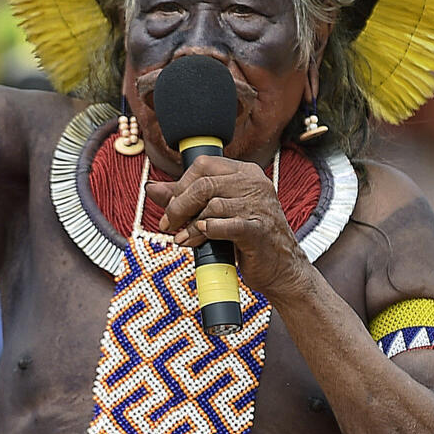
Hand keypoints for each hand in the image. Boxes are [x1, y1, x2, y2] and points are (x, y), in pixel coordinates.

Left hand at [145, 154, 311, 299]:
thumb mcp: (216, 212)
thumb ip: (185, 198)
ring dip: (190, 226)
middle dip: (179, 206)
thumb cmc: (248, 239)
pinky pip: (224, 225)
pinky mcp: (258, 230)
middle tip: (169, 224)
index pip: (203, 164)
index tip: (171, 205)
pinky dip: (207, 232)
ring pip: (211, 207)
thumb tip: (151, 188)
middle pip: (204, 185)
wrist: (281, 269)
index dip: (181, 184)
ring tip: (184, 239)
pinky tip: (200, 239)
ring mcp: (259, 206)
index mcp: (245, 173)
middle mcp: (255, 184)